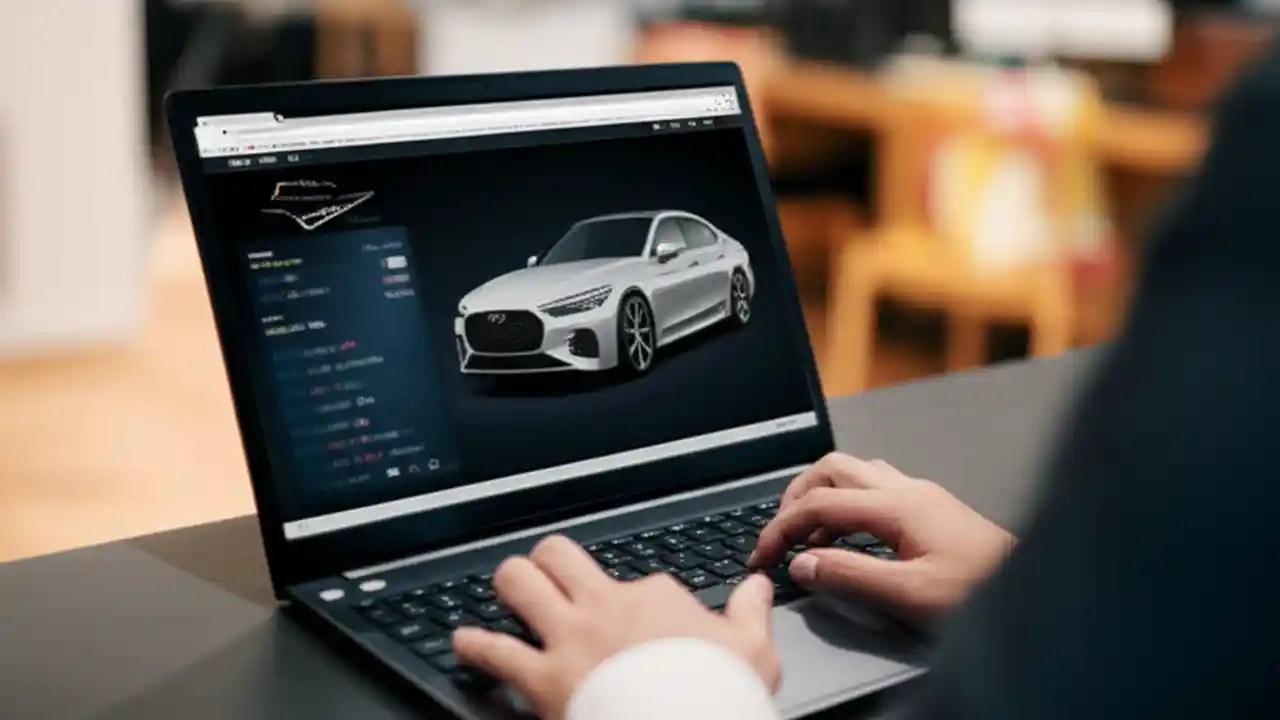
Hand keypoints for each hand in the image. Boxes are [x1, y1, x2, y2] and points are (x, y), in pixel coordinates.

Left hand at [452, 535, 779, 719]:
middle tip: (547, 574)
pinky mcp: (540, 678)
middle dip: (548, 561)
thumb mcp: (753, 651)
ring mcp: (567, 640)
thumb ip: (749, 613)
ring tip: (507, 589)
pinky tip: (463, 642)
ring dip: (509, 586)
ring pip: (517, 583)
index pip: (634, 579)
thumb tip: (756, 586)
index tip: (639, 619)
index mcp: (652, 597)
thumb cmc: (717, 695)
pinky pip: (494, 651)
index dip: (633, 599)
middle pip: (557, 555)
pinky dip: (474, 646)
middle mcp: (602, 607)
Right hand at [751, 453, 1014, 622]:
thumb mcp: (908, 594)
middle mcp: (907, 490)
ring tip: (807, 536)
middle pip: (832, 469)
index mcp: (898, 505)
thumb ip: (849, 576)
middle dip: (795, 498)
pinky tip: (847, 537)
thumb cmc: (982, 591)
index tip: (762, 555)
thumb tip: (802, 564)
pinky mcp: (931, 508)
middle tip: (778, 534)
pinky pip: (872, 488)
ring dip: (821, 498)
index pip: (819, 504)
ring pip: (853, 474)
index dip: (781, 528)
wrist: (1036, 589)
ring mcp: (921, 495)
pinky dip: (845, 506)